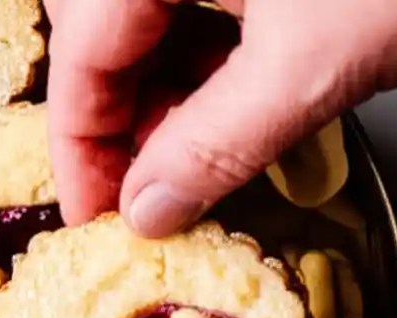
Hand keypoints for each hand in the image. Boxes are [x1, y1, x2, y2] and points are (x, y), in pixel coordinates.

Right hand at [45, 0, 396, 235]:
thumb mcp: (316, 67)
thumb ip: (217, 144)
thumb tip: (151, 204)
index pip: (82, 55)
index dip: (80, 148)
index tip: (96, 217)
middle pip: (104, 35)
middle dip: (119, 123)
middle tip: (147, 196)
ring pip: (152, 24)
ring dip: (164, 100)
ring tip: (194, 164)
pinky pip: (203, 7)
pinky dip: (209, 66)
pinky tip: (232, 111)